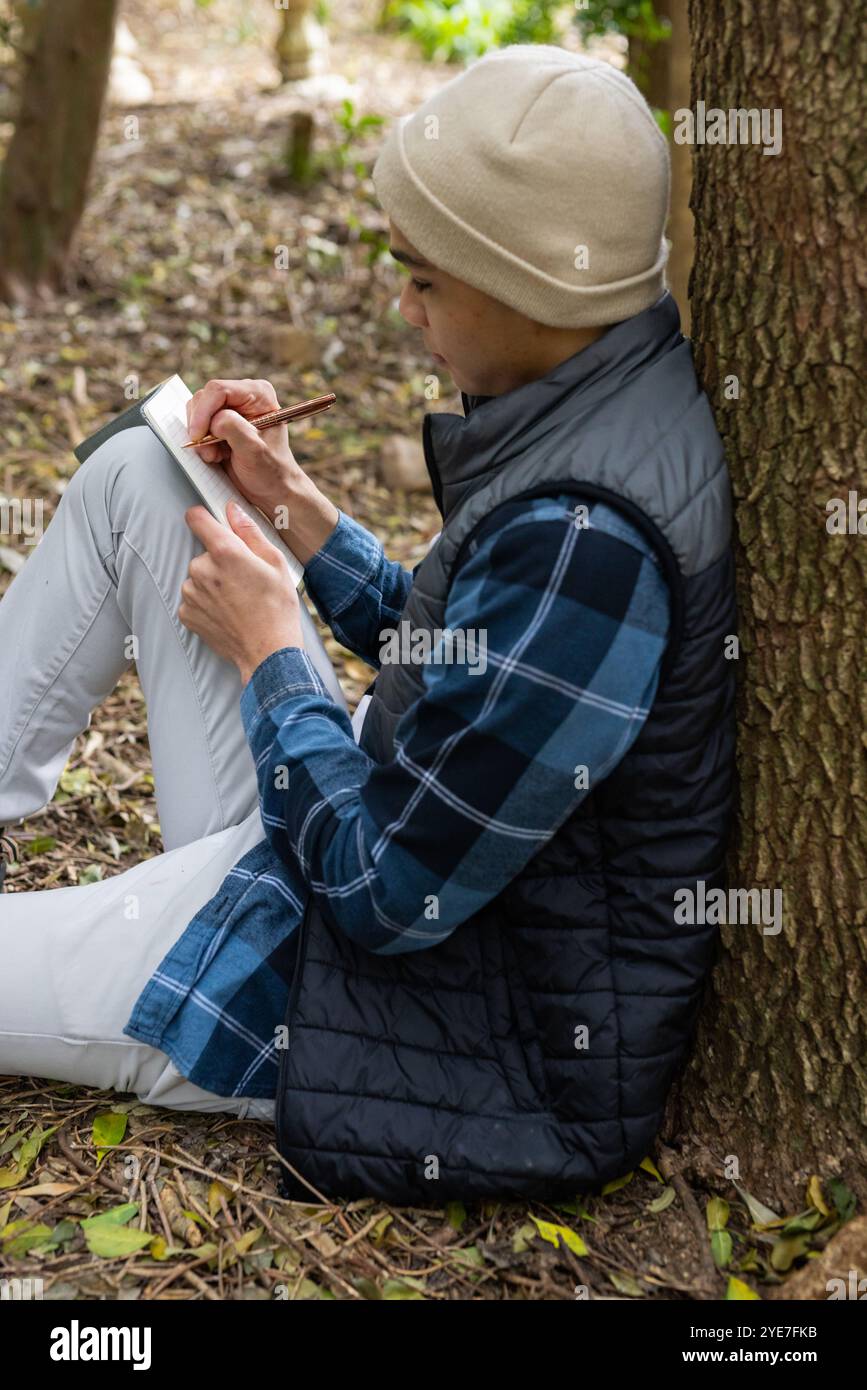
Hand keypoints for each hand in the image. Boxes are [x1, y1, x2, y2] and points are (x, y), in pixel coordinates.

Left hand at [179, 500, 303, 684]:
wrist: (267, 653)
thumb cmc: (277, 608)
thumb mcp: (275, 563)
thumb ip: (250, 532)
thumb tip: (232, 510)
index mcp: (225, 552)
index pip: (197, 518)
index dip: (204, 518)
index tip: (210, 524)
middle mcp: (202, 570)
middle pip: (203, 553)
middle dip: (219, 560)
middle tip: (243, 579)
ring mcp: (191, 593)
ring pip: (198, 576)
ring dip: (212, 583)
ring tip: (237, 599)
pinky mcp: (187, 613)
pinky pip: (193, 598)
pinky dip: (206, 602)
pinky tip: (227, 612)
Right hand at [186, 378, 300, 520]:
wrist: (270, 489)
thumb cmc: (270, 471)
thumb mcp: (254, 450)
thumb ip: (234, 429)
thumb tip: (214, 420)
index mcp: (259, 394)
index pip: (219, 390)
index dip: (203, 412)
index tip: (197, 436)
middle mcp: (244, 395)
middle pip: (204, 398)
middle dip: (201, 427)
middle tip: (211, 452)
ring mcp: (230, 407)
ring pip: (197, 409)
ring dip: (200, 436)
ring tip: (216, 455)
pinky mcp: (219, 420)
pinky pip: (197, 422)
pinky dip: (200, 440)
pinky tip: (215, 454)